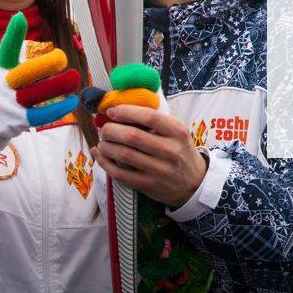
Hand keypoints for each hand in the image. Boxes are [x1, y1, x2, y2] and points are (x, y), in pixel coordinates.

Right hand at [0, 13, 79, 166]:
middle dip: (43, 65)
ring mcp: (11, 104)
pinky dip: (58, 108)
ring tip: (74, 78)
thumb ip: (15, 53)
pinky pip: (41, 115)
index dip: (12, 34)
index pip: (6, 50)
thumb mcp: (1, 71)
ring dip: (57, 87)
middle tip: (62, 57)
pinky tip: (72, 101)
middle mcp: (5, 85)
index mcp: (1, 70)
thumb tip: (21, 23)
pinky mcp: (19, 120)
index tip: (19, 17)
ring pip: (36, 94)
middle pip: (24, 74)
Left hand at [84, 63, 207, 208]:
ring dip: (107, 146)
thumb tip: (124, 107)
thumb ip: (157, 120)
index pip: (149, 117)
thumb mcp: (177, 131)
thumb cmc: (180, 150)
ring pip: (124, 155)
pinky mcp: (148, 185)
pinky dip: (105, 163)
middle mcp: (169, 150)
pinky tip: (100, 155)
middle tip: (104, 128)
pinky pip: (121, 174)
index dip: (127, 111)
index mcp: (177, 132)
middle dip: (111, 129)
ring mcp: (159, 170)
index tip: (112, 111)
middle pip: (132, 136)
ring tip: (102, 141)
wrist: (193, 183)